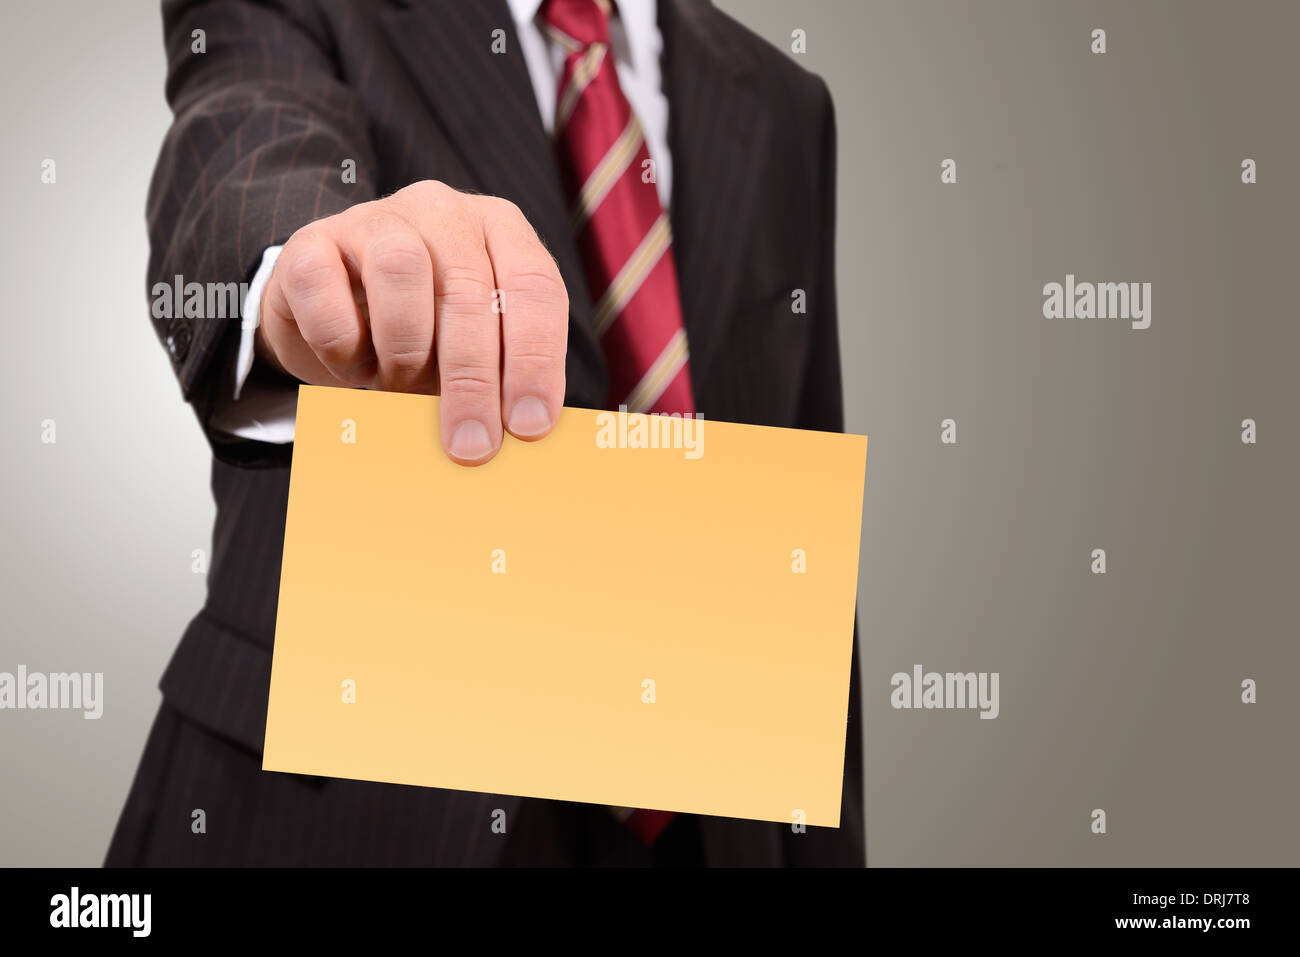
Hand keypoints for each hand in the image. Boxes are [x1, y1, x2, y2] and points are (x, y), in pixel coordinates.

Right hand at [257, 180, 567, 464]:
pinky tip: (350, 362)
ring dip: (405, 349)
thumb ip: (500, 378)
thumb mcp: (470, 351)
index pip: (534, 285)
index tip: (530, 425)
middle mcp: (443, 212)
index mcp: (500, 230)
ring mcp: (375, 218)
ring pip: (401, 269)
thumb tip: (521, 435)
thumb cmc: (421, 335)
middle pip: (468, 287)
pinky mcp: (311, 240)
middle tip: (471, 446)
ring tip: (400, 388)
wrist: (333, 309)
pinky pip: (324, 286)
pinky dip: (340, 339)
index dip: (535, 359)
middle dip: (473, 379)